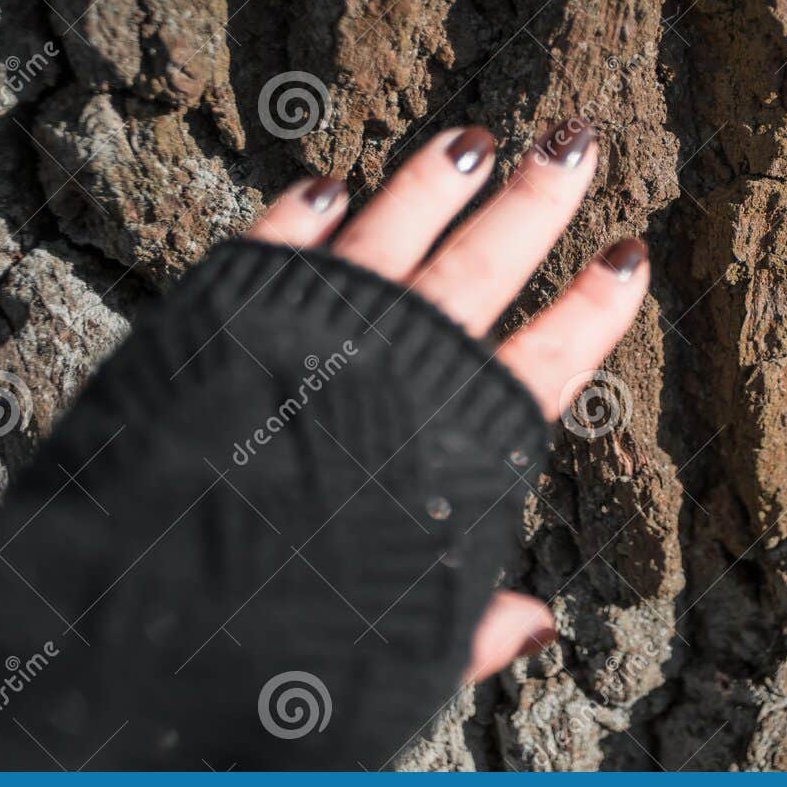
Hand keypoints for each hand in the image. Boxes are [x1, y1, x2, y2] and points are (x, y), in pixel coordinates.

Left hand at [242, 118, 646, 680]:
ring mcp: (319, 329)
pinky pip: (280, 247)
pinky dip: (306, 213)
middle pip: (487, 264)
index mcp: (457, 444)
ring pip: (393, 231)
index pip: (551, 359)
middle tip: (579, 142)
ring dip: (435, 181)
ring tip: (473, 138)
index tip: (630, 255)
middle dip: (539, 200)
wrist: (156, 606)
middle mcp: (399, 370)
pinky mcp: (233, 314)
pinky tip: (329, 184)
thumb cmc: (291, 638)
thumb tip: (537, 627)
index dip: (596, 306)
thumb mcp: (407, 648)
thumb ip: (474, 625)